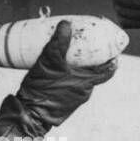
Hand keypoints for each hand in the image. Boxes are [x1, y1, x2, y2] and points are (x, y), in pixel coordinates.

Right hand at [1, 20, 116, 136]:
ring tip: (65, 55)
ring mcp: (72, 100)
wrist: (28, 116)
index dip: (110, 56)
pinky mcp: (61, 103)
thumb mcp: (50, 62)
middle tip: (82, 44)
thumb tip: (66, 23)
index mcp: (87, 83)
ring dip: (75, 68)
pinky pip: (68, 86)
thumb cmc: (42, 92)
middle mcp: (83, 93)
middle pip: (92, 72)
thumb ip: (58, 43)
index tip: (108, 45)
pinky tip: (54, 70)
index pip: (108, 69)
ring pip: (79, 79)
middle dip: (89, 59)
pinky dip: (65, 77)